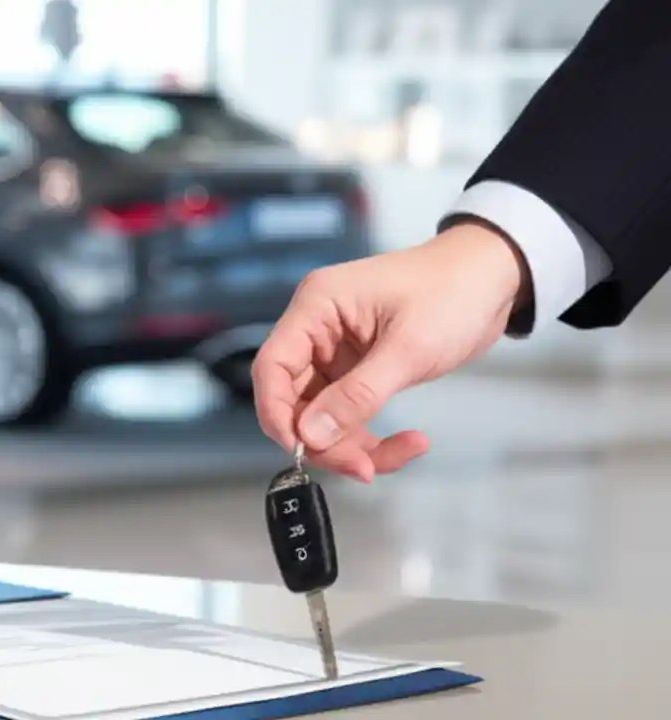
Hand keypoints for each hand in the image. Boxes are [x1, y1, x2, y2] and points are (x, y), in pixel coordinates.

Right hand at [252, 221, 530, 481]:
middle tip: (365, 467)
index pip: (273, 366)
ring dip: (353, 443)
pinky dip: (370, 435)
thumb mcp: (409, 349)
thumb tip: (310, 437)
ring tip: (402, 453)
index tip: (302, 451)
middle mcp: (318, 329)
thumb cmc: (454, 293)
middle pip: (295, 398)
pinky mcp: (358, 368)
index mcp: (317, 308)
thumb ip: (358, 396)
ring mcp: (336, 351)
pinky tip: (408, 442)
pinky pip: (349, 413)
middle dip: (327, 438)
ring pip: (321, 414)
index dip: (277, 413)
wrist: (494, 276)